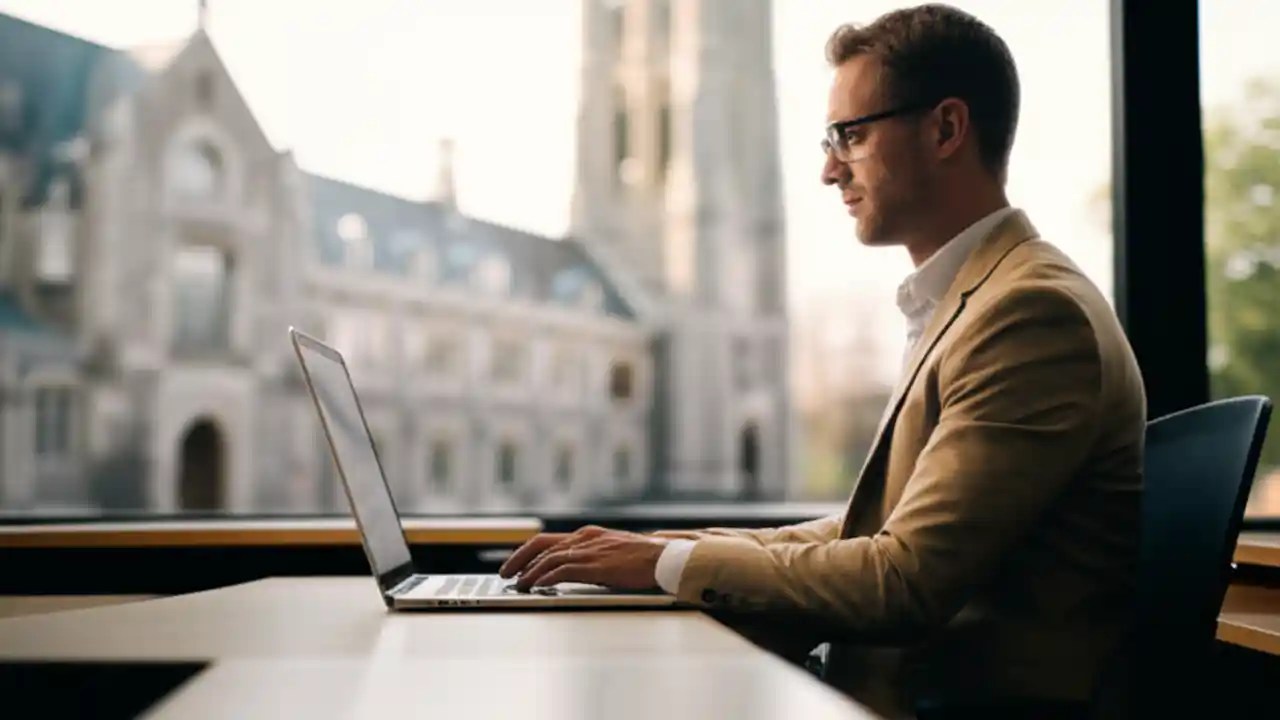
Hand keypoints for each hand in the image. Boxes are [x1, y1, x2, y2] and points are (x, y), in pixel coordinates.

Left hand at [498, 525, 667, 592]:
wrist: (663, 558)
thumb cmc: (644, 559)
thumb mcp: (612, 552)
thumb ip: (593, 557)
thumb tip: (574, 570)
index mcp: (588, 534)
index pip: (550, 540)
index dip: (529, 551)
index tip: (517, 562)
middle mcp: (584, 539)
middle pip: (541, 544)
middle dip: (519, 558)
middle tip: (506, 572)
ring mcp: (588, 551)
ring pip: (547, 558)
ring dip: (529, 572)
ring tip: (518, 584)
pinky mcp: (593, 565)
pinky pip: (561, 570)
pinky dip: (545, 577)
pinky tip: (537, 585)